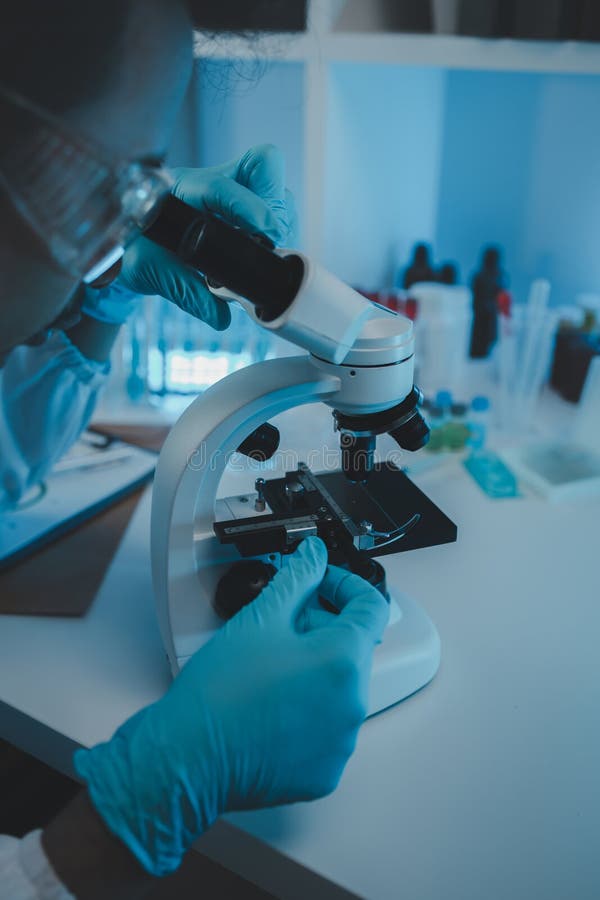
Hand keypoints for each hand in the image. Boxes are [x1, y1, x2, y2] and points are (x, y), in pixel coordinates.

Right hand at [74, 537, 388, 875]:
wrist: (187, 757)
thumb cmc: (217, 695)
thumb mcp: (259, 619)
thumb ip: (296, 579)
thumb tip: (313, 556)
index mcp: (341, 661)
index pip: (370, 607)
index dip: (345, 584)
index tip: (322, 583)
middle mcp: (352, 703)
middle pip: (353, 647)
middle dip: (323, 627)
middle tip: (283, 623)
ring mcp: (341, 741)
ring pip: (341, 688)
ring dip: (316, 670)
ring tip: (272, 667)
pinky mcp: (326, 769)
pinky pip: (329, 727)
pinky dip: (309, 709)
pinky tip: (274, 703)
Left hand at [118, 143, 294, 329]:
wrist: (131, 249)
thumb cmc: (135, 251)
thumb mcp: (149, 271)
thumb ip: (183, 291)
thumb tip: (219, 316)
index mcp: (181, 187)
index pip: (221, 185)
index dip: (249, 207)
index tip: (268, 236)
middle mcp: (212, 180)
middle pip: (263, 167)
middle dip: (274, 205)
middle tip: (269, 244)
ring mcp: (232, 190)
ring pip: (275, 188)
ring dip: (280, 220)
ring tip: (267, 253)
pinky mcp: (244, 206)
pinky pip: (276, 208)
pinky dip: (279, 231)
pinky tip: (266, 253)